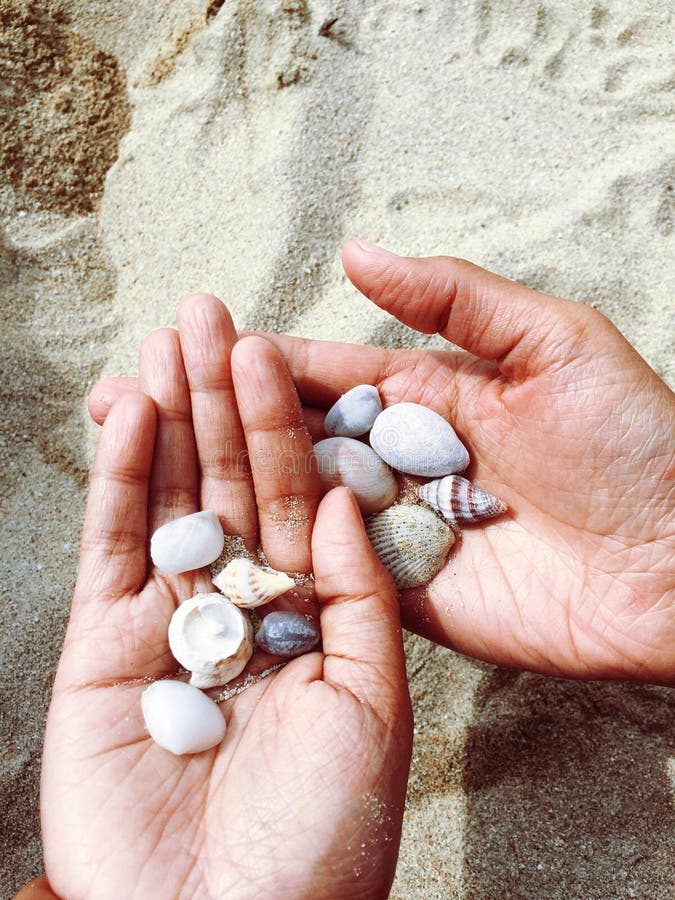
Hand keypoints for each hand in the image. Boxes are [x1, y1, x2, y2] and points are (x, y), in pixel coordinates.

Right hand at [41, 299, 411, 899]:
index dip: (283, 415)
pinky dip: (118, 481)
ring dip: (166, 419)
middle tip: (204, 312)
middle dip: (217, 396)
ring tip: (163, 343)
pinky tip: (128, 418)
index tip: (269, 344)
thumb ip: (363, 590)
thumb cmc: (328, 836)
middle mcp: (246, 601)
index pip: (296, 486)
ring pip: (169, 496)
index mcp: (314, 607)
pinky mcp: (107, 646)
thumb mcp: (378, 704)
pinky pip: (114, 547)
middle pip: (230, 477)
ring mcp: (175, 618)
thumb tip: (336, 494)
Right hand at [87, 247, 674, 683]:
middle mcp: (400, 462)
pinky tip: (208, 546)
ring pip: (297, 505)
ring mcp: (397, 532)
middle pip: (293, 438)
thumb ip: (453, 300)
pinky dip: (276, 558)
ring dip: (226, 487)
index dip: (253, 362)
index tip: (183, 347)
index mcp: (428, 395)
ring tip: (146, 465)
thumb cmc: (634, 441)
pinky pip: (328, 573)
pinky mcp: (403, 596)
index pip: (322, 373)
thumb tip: (355, 253)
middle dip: (218, 420)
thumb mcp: (553, 342)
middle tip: (137, 399)